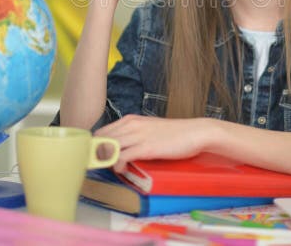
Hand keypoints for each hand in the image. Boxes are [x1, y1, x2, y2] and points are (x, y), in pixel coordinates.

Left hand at [94, 115, 210, 172]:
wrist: (196, 132)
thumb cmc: (175, 134)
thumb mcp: (149, 130)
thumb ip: (135, 136)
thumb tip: (121, 150)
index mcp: (131, 120)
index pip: (101, 132)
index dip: (94, 146)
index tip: (94, 158)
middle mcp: (131, 125)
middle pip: (100, 139)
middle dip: (95, 154)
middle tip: (97, 167)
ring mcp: (138, 135)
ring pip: (108, 147)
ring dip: (104, 160)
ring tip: (108, 170)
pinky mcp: (146, 147)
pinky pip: (121, 157)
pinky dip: (117, 166)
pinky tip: (122, 170)